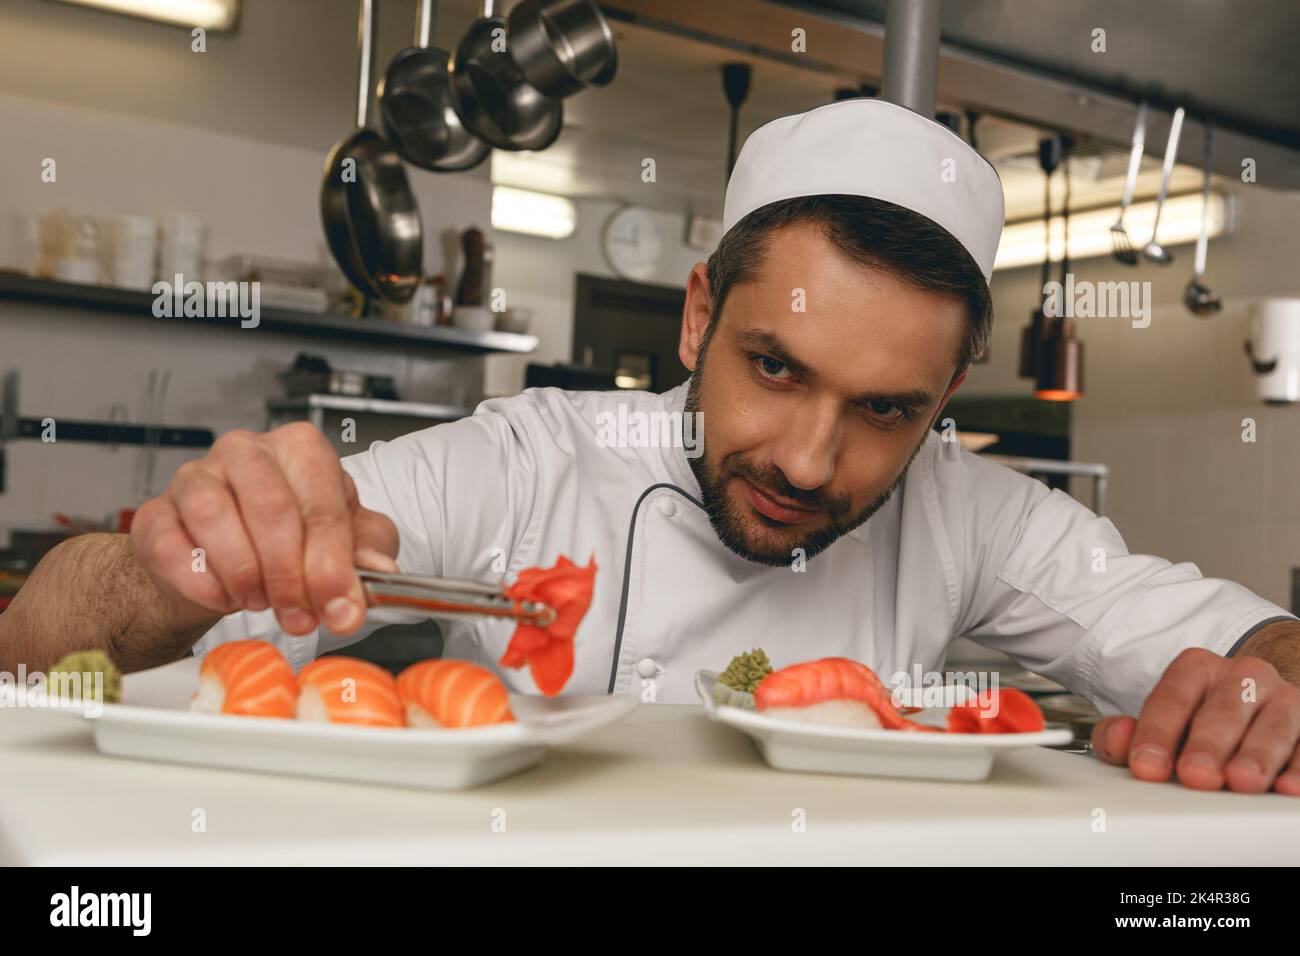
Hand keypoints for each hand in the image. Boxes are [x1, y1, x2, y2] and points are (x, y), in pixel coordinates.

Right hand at [131, 423, 398, 636]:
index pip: (323, 506)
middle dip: (290, 576)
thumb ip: (368, 553)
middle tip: (301, 616)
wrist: (224, 562)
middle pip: (272, 509)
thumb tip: (380, 570)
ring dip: (246, 576)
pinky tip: (225, 595)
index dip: (332, 566)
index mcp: (301, 449)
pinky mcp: (155, 514)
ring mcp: (195, 477)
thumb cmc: (289, 539)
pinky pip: (172, 548)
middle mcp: (247, 452)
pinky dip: (202, 584)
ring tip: (262, 599)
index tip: (340, 609)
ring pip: (216, 519)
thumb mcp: (345, 541)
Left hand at [1091, 647, 1299, 794]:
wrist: (1252, 705)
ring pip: (1272, 726)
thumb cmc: (1196, 721)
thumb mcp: (1156, 722)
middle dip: (1208, 746)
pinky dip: (1299, 768)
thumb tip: (1118, 742)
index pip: (1172, 699)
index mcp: (1197, 668)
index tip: (1146, 766)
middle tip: (1195, 775)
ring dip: (1256, 756)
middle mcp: (1243, 676)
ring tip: (1241, 781)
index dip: (1157, 734)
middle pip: (1222, 710)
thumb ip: (1124, 735)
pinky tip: (1287, 787)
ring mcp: (1282, 699)